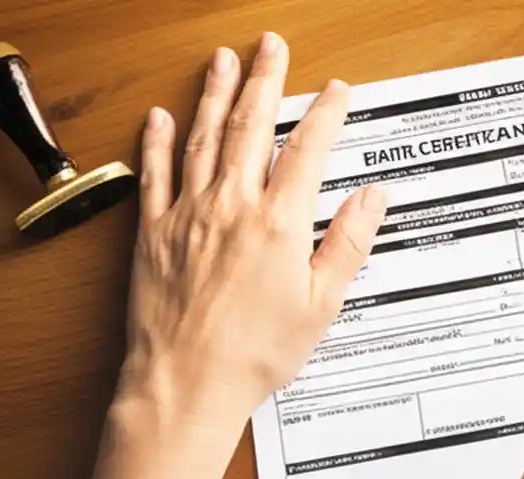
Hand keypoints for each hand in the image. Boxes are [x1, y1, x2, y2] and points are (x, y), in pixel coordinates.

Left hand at [120, 33, 385, 430]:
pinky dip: (157, 141)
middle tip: (271, 48)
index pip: (307, 151)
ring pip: (203, 138)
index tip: (335, 92)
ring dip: (215, 94)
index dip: (325, 114)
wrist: (186, 384)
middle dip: (265, 81)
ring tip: (224, 62)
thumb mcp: (321, 305)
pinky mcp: (152, 233)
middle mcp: (231, 208)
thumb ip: (346, 243)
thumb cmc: (253, 355)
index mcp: (278, 225)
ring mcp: (187, 215)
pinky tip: (161, 117)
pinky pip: (154, 174)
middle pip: (252, 127)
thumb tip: (371, 199)